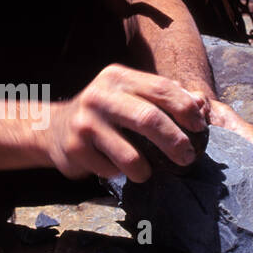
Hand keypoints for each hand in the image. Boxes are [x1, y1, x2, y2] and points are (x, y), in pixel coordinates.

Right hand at [44, 64, 209, 182]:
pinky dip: (120, 174)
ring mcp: (85, 123)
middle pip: (149, 119)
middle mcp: (99, 95)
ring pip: (131, 155)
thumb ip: (164, 98)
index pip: (160, 88)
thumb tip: (200, 105)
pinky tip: (115, 168)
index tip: (199, 127)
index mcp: (117, 77)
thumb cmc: (105, 113)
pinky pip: (111, 170)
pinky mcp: (76, 149)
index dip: (185, 109)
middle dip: (175, 142)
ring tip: (148, 172)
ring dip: (147, 170)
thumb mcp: (130, 96)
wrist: (52, 128)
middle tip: (187, 157)